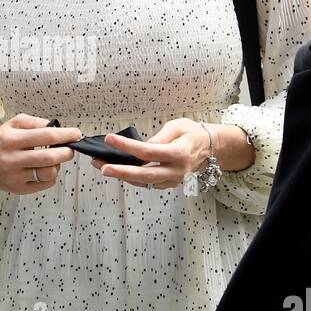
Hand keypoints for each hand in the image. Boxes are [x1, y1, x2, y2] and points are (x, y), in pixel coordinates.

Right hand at [0, 113, 81, 196]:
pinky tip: (43, 168)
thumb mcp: (13, 124)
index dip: (65, 135)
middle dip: (66, 152)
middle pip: (50, 158)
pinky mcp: (19, 189)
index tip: (76, 134)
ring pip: (49, 173)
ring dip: (58, 165)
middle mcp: (12, 159)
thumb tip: (56, 127)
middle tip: (69, 148)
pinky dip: (50, 175)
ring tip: (54, 158)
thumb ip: (35, 122)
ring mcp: (15, 177)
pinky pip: (45, 184)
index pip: (45, 136)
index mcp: (11, 139)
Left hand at [90, 118, 210, 190]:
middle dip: (121, 172)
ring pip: (144, 182)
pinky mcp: (169, 184)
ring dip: (122, 176)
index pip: (147, 151)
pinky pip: (147, 184)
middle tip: (102, 168)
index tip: (110, 139)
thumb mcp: (177, 127)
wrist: (209, 148)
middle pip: (144, 174)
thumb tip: (141, 147)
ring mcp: (173, 180)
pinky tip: (118, 170)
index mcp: (179, 153)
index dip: (127, 146)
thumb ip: (160, 137)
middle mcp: (176, 170)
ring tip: (102, 166)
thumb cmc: (191, 134)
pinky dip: (132, 178)